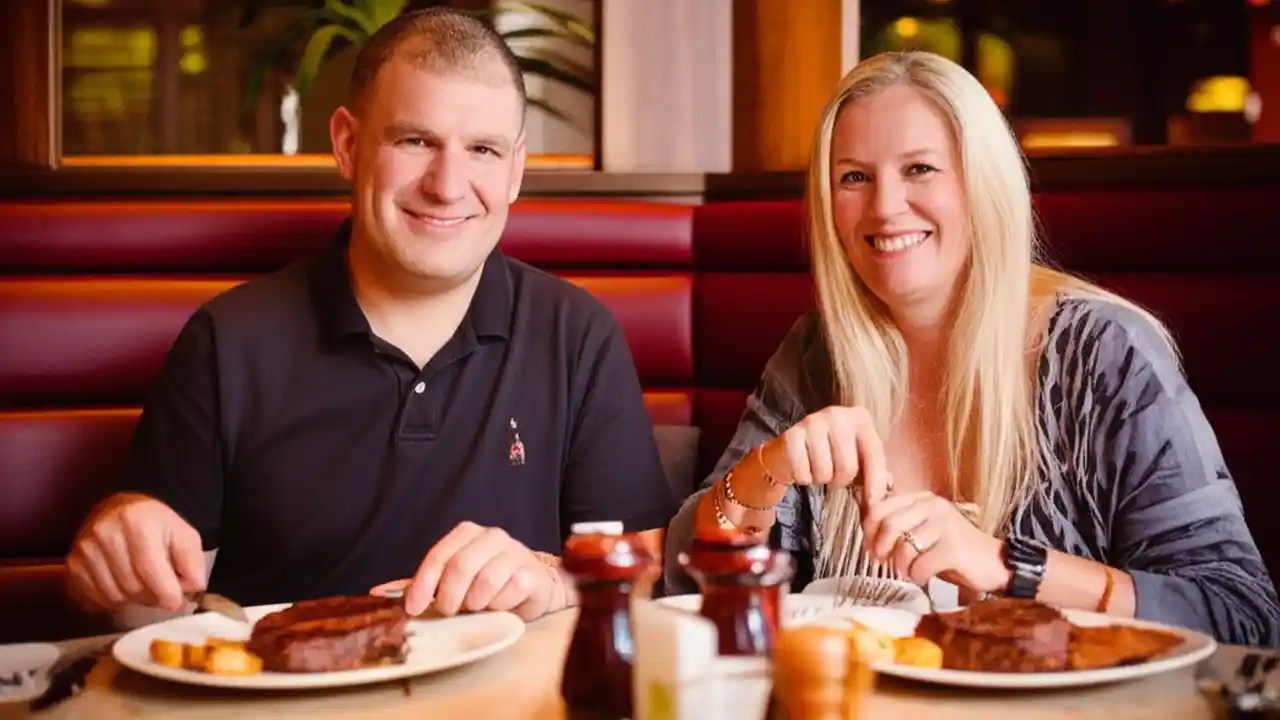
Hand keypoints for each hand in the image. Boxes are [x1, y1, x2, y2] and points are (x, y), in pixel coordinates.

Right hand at [66, 492, 206, 611]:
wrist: (120, 509)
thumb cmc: (156, 524)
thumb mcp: (183, 534)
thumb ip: (193, 561)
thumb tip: (194, 588)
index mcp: (138, 522)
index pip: (152, 572)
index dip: (168, 594)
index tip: (176, 600)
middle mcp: (106, 533)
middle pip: (133, 587)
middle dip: (153, 596)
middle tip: (161, 590)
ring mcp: (85, 549)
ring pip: (114, 596)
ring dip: (133, 599)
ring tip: (142, 585)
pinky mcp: (73, 563)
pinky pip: (95, 598)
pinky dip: (113, 600)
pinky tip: (123, 585)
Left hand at [384, 522, 564, 620]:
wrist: (533, 587)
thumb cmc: (487, 584)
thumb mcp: (451, 582)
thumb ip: (420, 585)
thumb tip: (377, 593)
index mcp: (467, 533)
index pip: (439, 556)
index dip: (423, 584)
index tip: (414, 609)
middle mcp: (491, 536)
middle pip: (459, 567)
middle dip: (449, 597)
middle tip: (449, 611)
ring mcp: (514, 552)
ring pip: (484, 582)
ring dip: (474, 603)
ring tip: (476, 607)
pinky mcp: (530, 573)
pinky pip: (507, 593)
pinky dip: (497, 606)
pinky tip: (498, 606)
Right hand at [763, 405, 891, 507]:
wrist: (790, 450)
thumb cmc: (830, 455)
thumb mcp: (858, 458)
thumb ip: (876, 471)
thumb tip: (890, 487)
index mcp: (860, 417)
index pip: (874, 454)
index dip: (876, 482)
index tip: (874, 504)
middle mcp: (837, 414)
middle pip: (847, 466)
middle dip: (841, 481)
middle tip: (835, 479)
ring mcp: (813, 422)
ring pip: (824, 470)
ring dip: (821, 479)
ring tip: (819, 469)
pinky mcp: (791, 435)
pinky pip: (803, 472)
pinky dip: (804, 478)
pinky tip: (804, 468)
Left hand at [862, 491, 1009, 592]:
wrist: (995, 564)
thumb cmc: (952, 551)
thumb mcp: (922, 532)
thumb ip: (897, 525)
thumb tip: (865, 528)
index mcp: (922, 498)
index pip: (879, 506)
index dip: (869, 530)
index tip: (873, 548)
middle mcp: (933, 505)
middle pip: (888, 524)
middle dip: (881, 549)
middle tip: (886, 563)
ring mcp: (945, 524)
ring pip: (902, 546)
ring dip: (901, 566)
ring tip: (910, 571)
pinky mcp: (953, 547)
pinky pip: (920, 565)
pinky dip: (917, 576)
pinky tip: (925, 577)